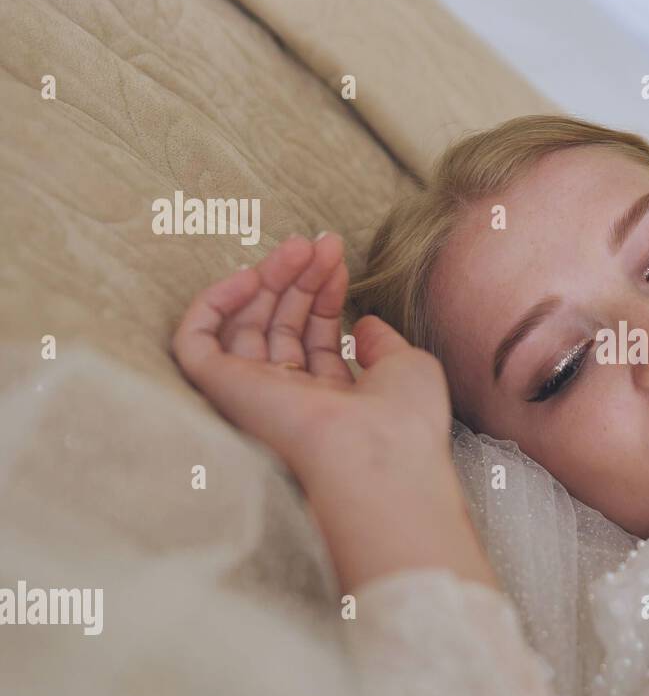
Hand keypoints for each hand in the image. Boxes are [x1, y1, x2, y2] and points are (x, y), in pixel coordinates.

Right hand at [171, 233, 450, 483]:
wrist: (380, 453)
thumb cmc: (404, 420)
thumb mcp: (407, 367)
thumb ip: (382, 343)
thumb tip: (360, 325)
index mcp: (329, 401)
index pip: (313, 339)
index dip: (323, 295)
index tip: (339, 261)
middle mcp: (289, 401)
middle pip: (279, 327)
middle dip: (298, 279)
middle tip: (320, 242)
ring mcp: (254, 396)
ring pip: (243, 326)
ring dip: (268, 278)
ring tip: (299, 245)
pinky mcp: (222, 391)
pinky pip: (195, 342)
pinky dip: (212, 304)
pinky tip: (249, 277)